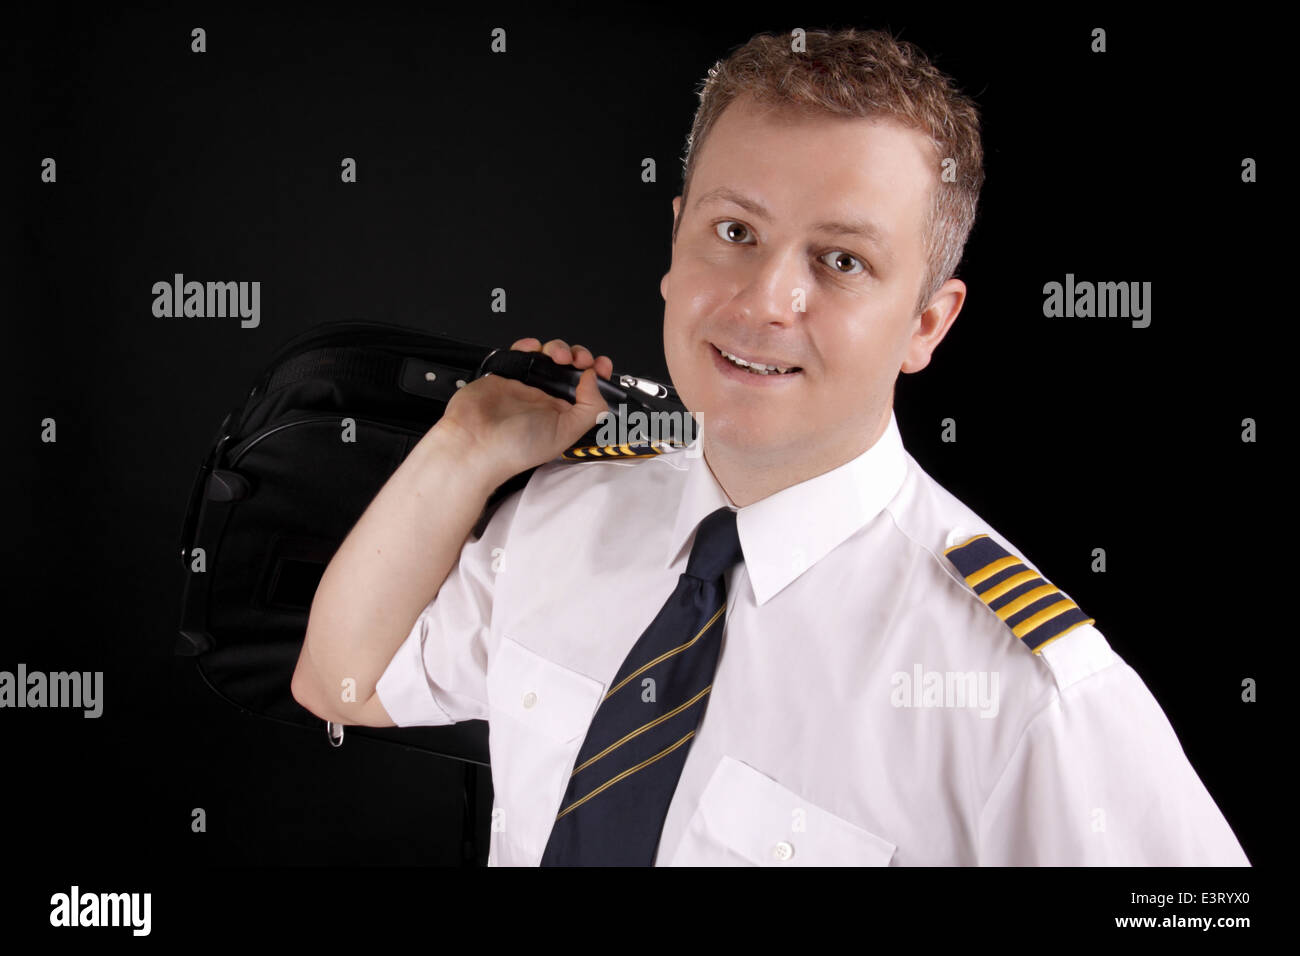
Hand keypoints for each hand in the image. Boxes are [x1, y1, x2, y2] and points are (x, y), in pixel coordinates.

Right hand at [436, 337, 613, 481]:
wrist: (476, 443)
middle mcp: (546, 398)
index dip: (596, 373)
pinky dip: (528, 344)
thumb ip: (589, 407)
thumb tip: (595, 379)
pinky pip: (520, 351)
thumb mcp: (566, 433)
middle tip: (578, 360)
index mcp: (562, 413)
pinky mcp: (505, 372)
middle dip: (579, 356)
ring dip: (558, 348)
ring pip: (548, 355)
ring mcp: (526, 383)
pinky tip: (533, 349)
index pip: (587, 388)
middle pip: (570, 366)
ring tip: (557, 356)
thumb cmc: (514, 448)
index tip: (600, 365)